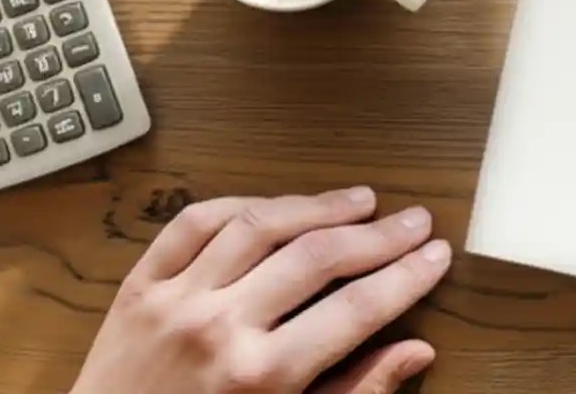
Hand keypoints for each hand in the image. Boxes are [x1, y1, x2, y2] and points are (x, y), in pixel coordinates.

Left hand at [71, 187, 450, 393]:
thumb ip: (356, 393)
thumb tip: (416, 351)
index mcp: (262, 377)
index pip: (356, 309)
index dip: (406, 276)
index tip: (435, 254)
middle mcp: (221, 328)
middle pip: (317, 258)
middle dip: (377, 235)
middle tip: (413, 220)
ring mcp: (176, 300)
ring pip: (260, 226)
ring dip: (317, 206)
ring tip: (360, 200)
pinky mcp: (140, 286)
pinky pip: (195, 223)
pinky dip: (241, 204)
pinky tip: (277, 204)